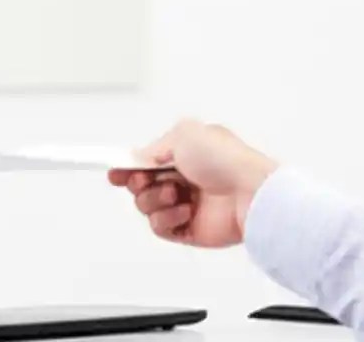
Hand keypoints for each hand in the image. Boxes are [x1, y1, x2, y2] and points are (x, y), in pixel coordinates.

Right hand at [109, 119, 277, 247]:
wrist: (250, 193)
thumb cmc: (227, 160)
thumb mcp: (185, 133)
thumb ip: (155, 146)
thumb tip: (139, 156)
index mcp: (185, 154)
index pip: (146, 160)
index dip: (127, 165)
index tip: (112, 169)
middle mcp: (184, 179)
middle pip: (140, 185)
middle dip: (137, 182)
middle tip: (145, 179)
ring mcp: (186, 204)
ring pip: (147, 207)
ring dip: (155, 199)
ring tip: (175, 193)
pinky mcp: (189, 229)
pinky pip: (160, 227)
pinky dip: (167, 218)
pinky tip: (185, 210)